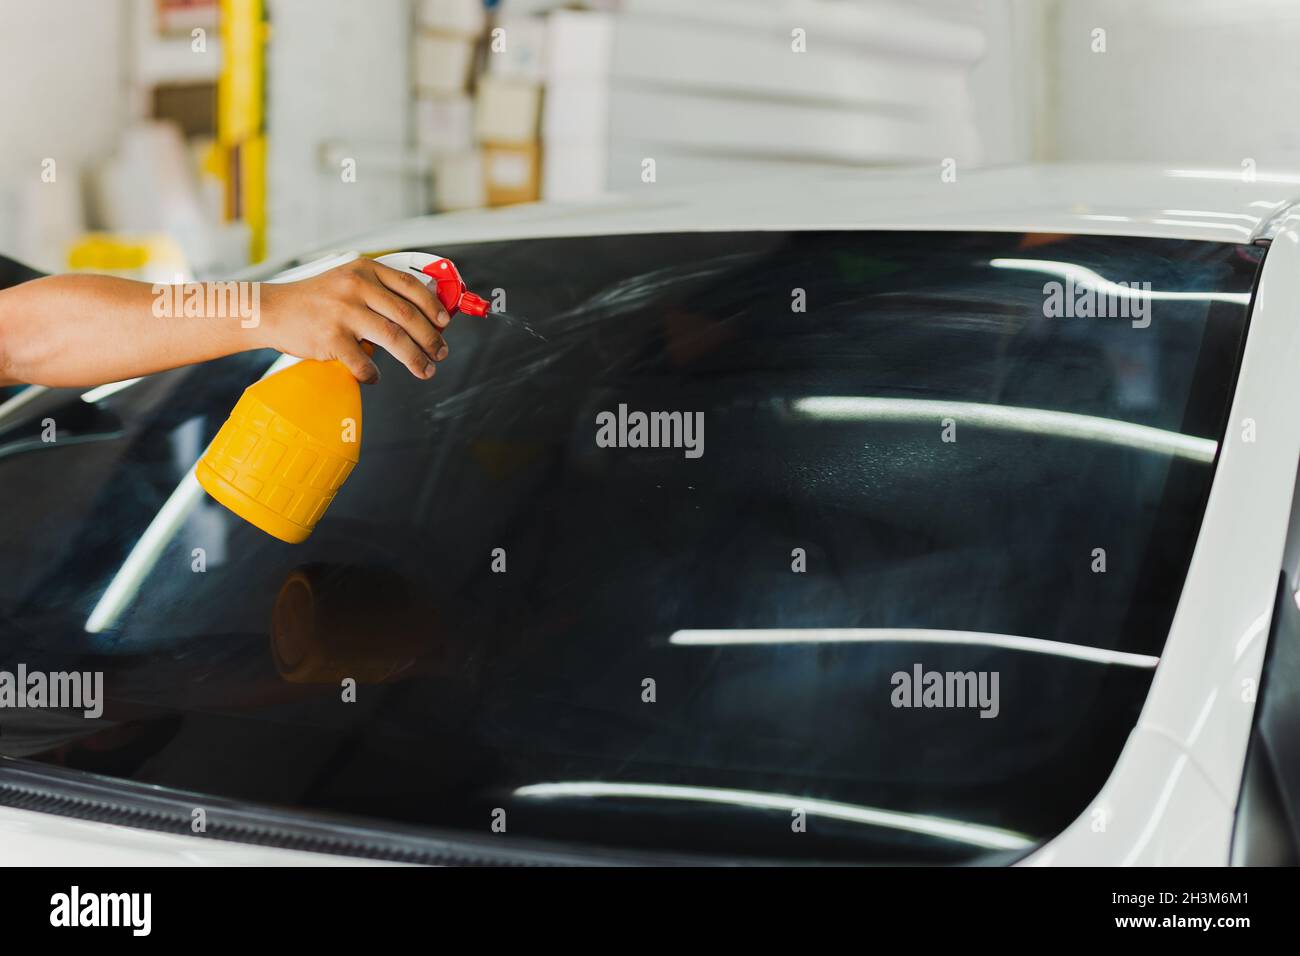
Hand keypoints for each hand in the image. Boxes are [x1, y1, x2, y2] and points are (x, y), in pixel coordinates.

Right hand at [258, 258, 451, 382]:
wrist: (271, 310)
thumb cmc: (314, 299)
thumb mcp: (346, 280)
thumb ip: (378, 291)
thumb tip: (419, 315)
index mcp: (364, 270)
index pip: (410, 286)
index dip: (433, 306)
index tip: (445, 323)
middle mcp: (356, 287)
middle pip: (408, 316)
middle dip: (431, 338)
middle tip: (440, 352)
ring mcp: (343, 312)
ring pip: (394, 339)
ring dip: (415, 359)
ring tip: (425, 369)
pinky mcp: (331, 338)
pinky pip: (363, 362)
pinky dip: (373, 374)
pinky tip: (374, 377)